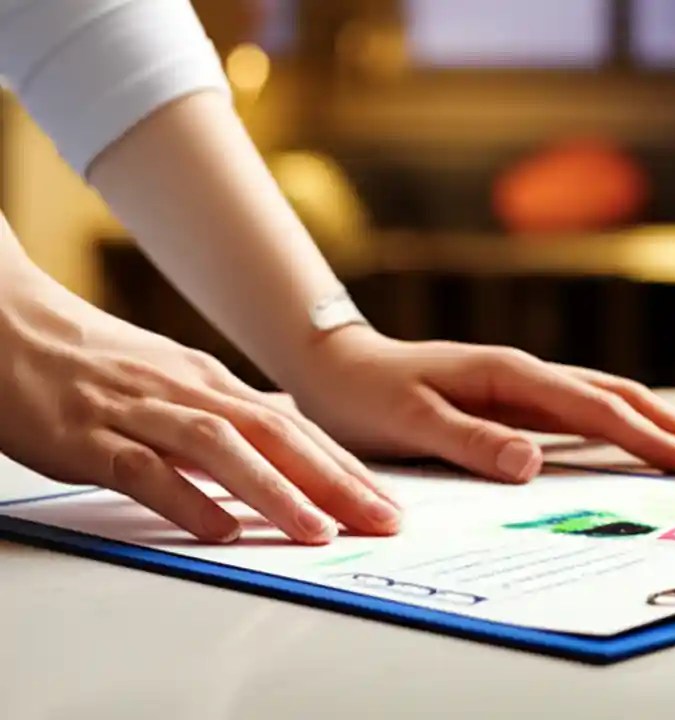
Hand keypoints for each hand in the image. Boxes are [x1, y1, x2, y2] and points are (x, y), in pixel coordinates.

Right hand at [0, 276, 400, 544]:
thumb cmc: (89, 357)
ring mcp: (139, 411)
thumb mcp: (174, 375)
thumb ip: (231, 406)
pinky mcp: (90, 436)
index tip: (389, 501)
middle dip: (337, 482)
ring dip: (276, 491)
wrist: (5, 323)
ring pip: (222, 449)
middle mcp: (187, 391)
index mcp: (210, 381)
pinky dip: (186, 499)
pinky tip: (221, 530)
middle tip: (383, 521)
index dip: (346, 466)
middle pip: (277, 436)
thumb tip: (290, 424)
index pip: (295, 428)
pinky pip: (145, 469)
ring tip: (319, 531)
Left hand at [288, 325, 674, 483]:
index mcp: (511, 376)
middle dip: (673, 427)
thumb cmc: (367, 396)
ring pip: (607, 399)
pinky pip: (583, 411)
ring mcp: (525, 384)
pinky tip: (637, 438)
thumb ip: (470, 441)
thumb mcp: (409, 422)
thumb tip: (533, 462)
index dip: (649, 437)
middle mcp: (527, 374)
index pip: (596, 409)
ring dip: (656, 422)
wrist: (338, 365)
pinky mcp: (516, 398)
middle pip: (619, 396)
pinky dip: (622, 424)